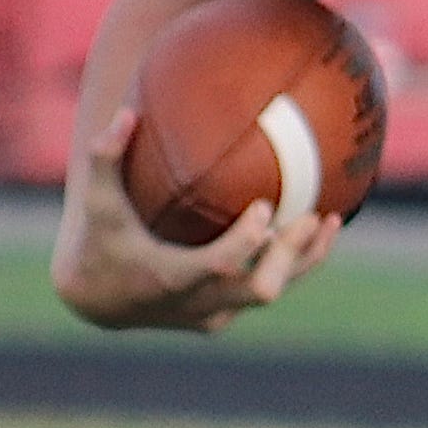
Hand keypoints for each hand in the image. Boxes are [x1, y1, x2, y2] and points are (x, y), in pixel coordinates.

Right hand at [50, 105, 342, 333]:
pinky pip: (267, 289)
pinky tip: (317, 230)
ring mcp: (216, 314)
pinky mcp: (225, 315)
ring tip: (330, 220)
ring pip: (274, 291)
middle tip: (312, 216)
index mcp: (169, 278)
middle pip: (262, 288)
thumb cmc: (100, 241)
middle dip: (291, 255)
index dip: (247, 240)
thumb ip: (105, 160)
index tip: (265, 206)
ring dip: (305, 259)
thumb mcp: (97, 203)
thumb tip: (124, 113)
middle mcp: (198, 304)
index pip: (219, 265)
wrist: (97, 300)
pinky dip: (292, 265)